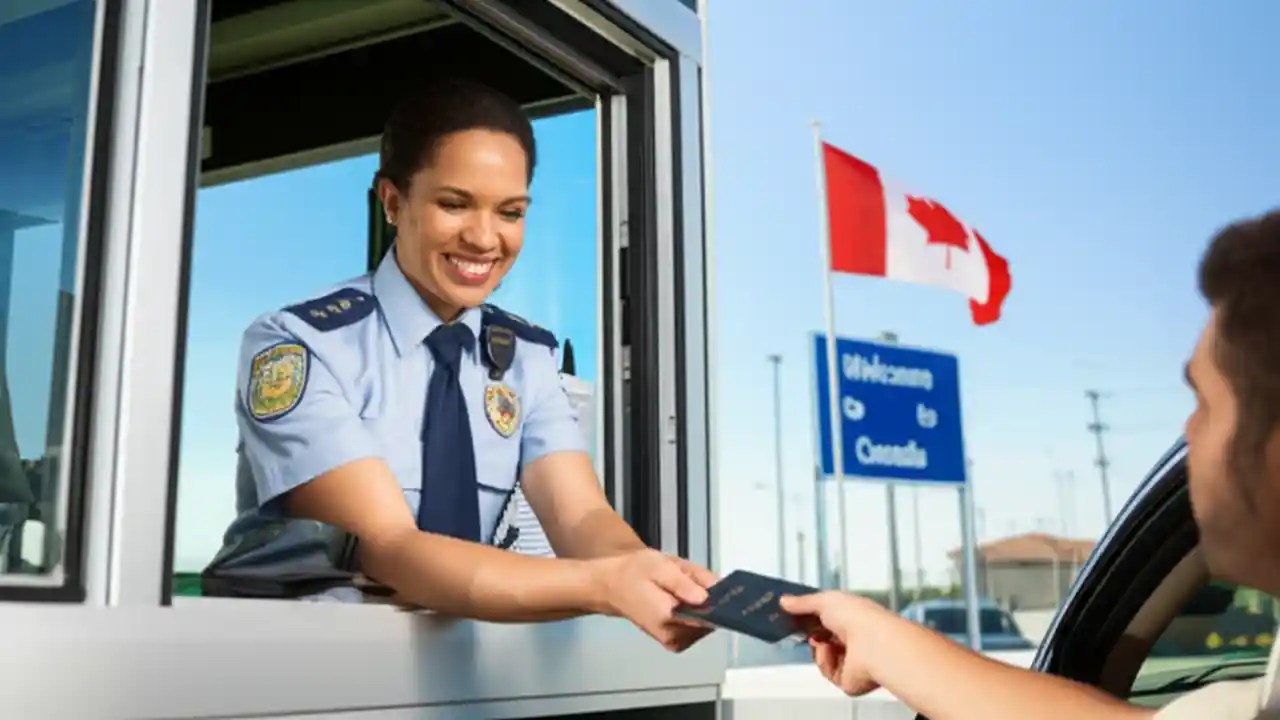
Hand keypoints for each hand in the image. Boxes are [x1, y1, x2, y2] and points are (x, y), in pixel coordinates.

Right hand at [590, 549, 718, 651]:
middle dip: (708, 597)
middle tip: (689, 577)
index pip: (708, 617)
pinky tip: (682, 596)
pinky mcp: (676, 643)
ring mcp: (675, 643)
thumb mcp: (659, 566)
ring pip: (707, 622)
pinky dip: (697, 610)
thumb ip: (683, 582)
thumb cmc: (634, 572)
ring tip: (681, 585)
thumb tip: (706, 597)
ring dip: (702, 603)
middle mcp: (673, 637)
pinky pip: (699, 625)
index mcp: (668, 617)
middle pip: (711, 618)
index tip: (728, 589)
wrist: (613, 586)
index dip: (721, 603)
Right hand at [779, 591, 892, 695]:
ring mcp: (854, 662)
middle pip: (824, 642)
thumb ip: (803, 602)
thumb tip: (784, 601)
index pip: (829, 621)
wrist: (872, 643)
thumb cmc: (856, 616)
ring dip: (819, 650)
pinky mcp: (850, 680)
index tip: (795, 619)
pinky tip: (833, 654)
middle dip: (812, 638)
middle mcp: (855, 641)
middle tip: (804, 633)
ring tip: (824, 643)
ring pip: (823, 659)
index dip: (812, 621)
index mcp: (853, 619)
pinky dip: (826, 663)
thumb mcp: (824, 601)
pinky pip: (828, 673)